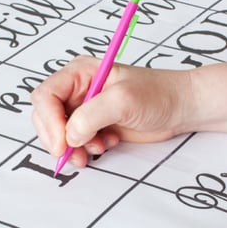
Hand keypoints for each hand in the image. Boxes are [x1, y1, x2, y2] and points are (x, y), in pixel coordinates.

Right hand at [31, 56, 194, 166]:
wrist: (180, 108)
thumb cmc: (158, 94)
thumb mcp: (123, 100)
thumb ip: (91, 116)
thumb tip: (70, 136)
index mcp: (79, 73)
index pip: (46, 95)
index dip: (49, 121)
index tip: (63, 143)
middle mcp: (77, 89)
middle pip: (46, 115)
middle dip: (58, 138)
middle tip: (74, 154)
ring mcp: (84, 108)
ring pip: (59, 132)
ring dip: (73, 147)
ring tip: (97, 148)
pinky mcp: (93, 125)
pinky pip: (75, 142)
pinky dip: (86, 149)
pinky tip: (108, 144)